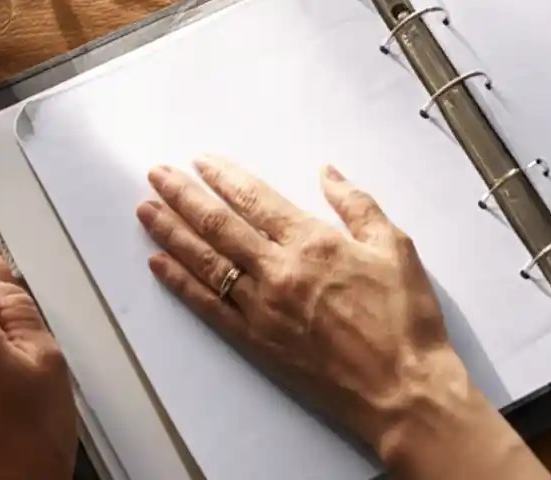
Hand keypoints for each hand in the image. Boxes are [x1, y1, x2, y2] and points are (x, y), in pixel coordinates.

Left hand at [138, 158, 550, 478]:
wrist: (401, 388)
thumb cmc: (405, 319)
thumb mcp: (396, 247)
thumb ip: (358, 205)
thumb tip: (328, 174)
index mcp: (313, 242)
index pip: (256, 200)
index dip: (224, 177)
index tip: (200, 161)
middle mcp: (279, 271)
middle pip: (219, 225)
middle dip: (184, 196)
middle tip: (157, 174)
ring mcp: (262, 308)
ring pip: (205, 261)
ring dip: (172, 232)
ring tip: (146, 210)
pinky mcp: (256, 341)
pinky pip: (208, 306)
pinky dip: (180, 283)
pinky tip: (159, 265)